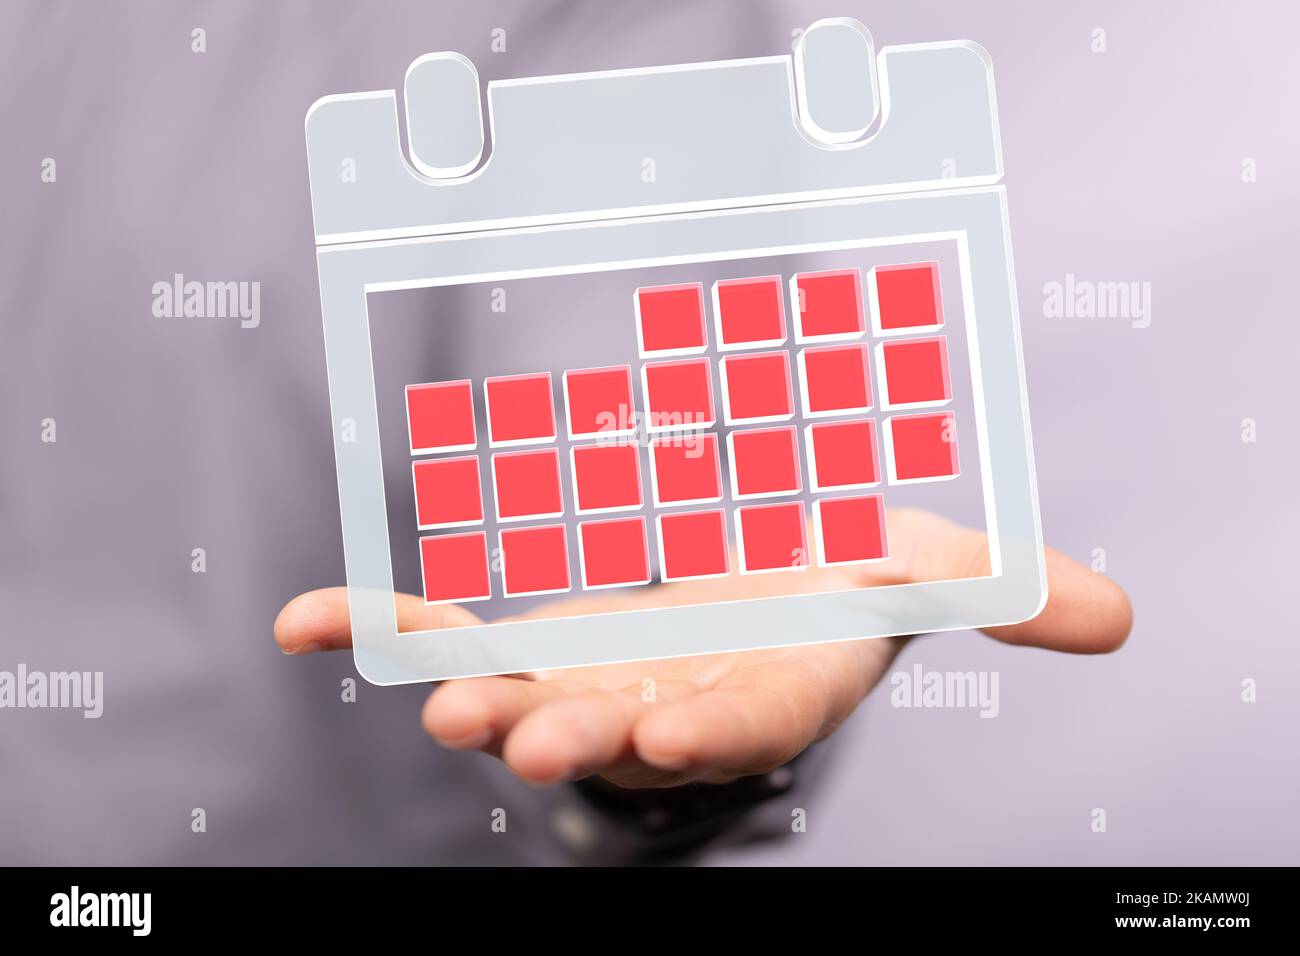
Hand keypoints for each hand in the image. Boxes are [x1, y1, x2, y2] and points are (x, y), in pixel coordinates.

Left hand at [274, 509, 1129, 787]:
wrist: (755, 564)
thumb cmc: (838, 574)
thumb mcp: (929, 564)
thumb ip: (1009, 589)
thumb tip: (1115, 616)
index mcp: (770, 673)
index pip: (756, 714)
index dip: (724, 724)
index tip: (682, 733)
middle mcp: (675, 684)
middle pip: (627, 718)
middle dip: (580, 729)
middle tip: (522, 741)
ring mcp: (591, 661)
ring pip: (527, 687)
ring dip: (478, 692)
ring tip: (437, 700)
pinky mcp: (529, 623)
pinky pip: (440, 622)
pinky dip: (371, 625)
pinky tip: (298, 622)